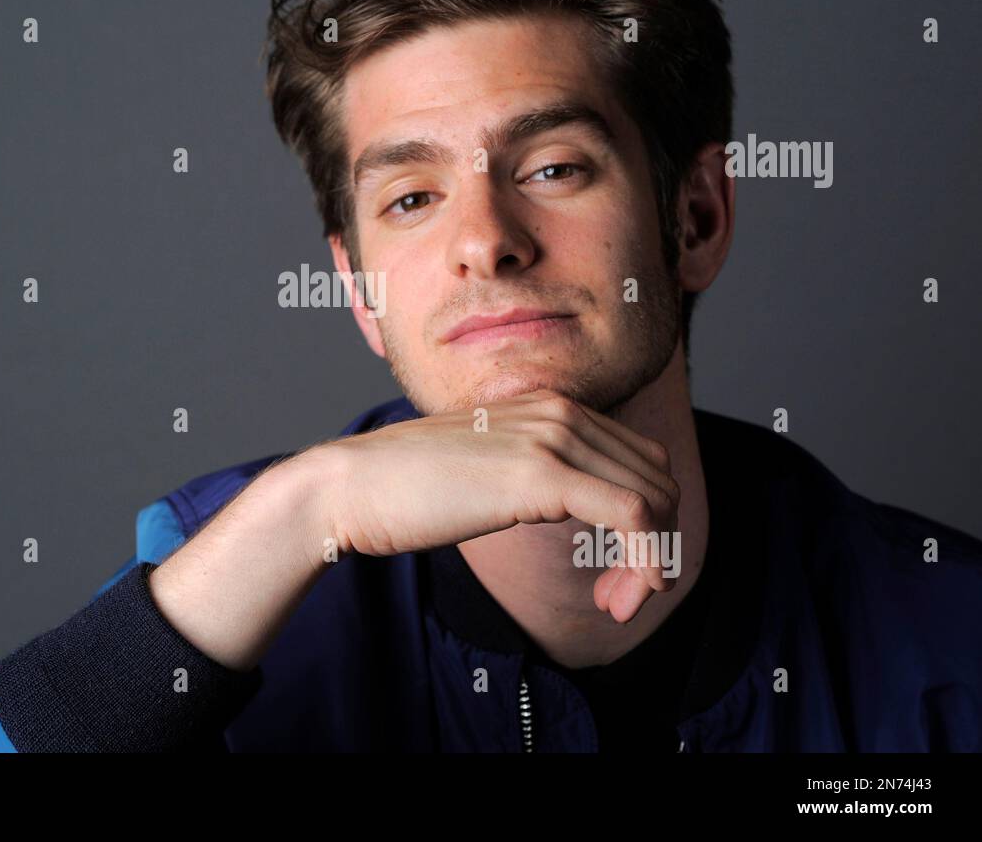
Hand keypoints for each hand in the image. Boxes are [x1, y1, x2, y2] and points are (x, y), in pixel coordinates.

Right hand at [316, 390, 679, 623]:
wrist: (352, 485)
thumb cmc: (408, 488)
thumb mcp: (490, 468)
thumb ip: (534, 472)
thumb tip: (572, 502)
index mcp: (552, 406)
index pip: (641, 461)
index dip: (650, 523)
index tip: (617, 576)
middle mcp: (561, 411)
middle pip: (658, 480)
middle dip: (657, 547)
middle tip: (621, 600)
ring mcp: (553, 438)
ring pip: (655, 500)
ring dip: (651, 562)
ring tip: (617, 604)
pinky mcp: (541, 474)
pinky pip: (633, 514)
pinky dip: (646, 557)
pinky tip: (629, 592)